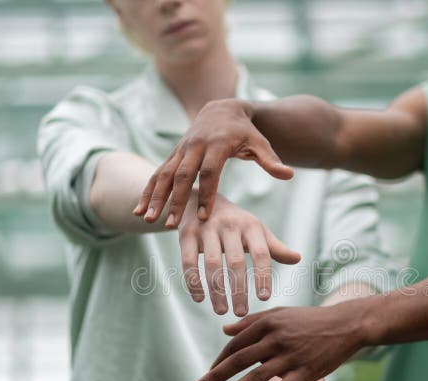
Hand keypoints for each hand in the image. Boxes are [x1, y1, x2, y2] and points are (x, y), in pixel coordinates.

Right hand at [132, 99, 293, 228]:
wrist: (221, 109)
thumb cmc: (245, 132)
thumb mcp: (260, 143)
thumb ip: (271, 160)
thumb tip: (288, 174)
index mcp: (217, 145)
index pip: (210, 172)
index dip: (207, 194)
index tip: (205, 218)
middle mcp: (195, 146)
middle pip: (182, 176)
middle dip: (176, 201)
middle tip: (171, 224)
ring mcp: (181, 150)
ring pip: (164, 175)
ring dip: (155, 197)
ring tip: (148, 218)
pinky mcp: (173, 155)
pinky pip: (157, 173)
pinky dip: (148, 191)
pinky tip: (139, 210)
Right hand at [178, 192, 299, 315]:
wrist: (202, 199)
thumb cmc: (236, 222)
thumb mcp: (256, 231)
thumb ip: (274, 247)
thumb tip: (298, 259)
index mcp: (251, 226)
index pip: (261, 253)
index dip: (262, 276)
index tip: (264, 298)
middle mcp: (229, 225)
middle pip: (235, 261)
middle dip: (238, 289)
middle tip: (241, 313)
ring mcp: (206, 228)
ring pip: (211, 264)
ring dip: (216, 290)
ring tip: (221, 311)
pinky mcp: (186, 233)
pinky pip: (188, 261)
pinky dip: (193, 282)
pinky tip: (199, 299)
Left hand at [193, 305, 367, 380]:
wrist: (346, 324)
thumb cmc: (309, 320)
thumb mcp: (280, 313)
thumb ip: (252, 321)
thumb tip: (225, 328)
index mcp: (268, 323)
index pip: (236, 344)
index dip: (219, 361)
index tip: (206, 376)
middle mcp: (277, 338)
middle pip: (240, 359)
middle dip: (216, 376)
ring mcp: (292, 355)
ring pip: (257, 376)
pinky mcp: (308, 372)